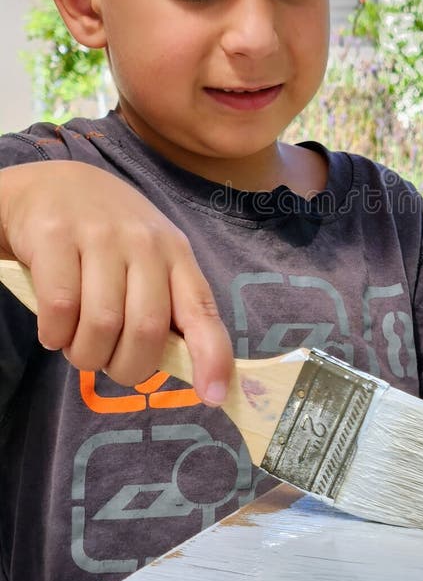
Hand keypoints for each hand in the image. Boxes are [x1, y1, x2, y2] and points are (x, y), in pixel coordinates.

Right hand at [0, 161, 231, 404]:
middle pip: (148, 329)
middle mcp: (145, 242)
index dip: (211, 356)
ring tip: (77, 345)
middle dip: (127, 367)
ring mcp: (101, 236)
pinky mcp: (56, 236)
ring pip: (103, 324)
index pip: (202, 310)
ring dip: (86, 354)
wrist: (52, 184)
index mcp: (176, 254)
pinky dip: (55, 334)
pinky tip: (54, 329)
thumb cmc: (107, 236)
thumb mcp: (148, 259)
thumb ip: (167, 305)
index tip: (212, 395)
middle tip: (108, 362)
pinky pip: (61, 309)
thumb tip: (193, 369)